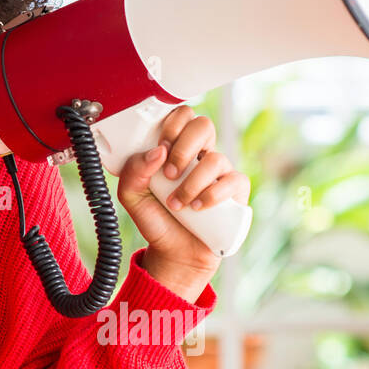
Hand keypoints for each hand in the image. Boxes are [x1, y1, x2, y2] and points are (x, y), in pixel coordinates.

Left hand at [116, 104, 249, 292]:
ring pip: (216, 158)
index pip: (182, 116)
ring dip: (192, 182)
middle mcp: (201, 155)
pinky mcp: (236, 193)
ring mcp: (220, 173)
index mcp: (176, 148)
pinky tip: (198, 207)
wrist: (173, 252)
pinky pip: (234, 181)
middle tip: (169, 174)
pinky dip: (214, 194)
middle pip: (204, 125)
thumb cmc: (155, 218)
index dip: (173, 124)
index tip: (160, 146)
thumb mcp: (131, 196)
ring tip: (177, 204)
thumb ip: (132, 172)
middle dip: (183, 148)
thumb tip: (157, 152)